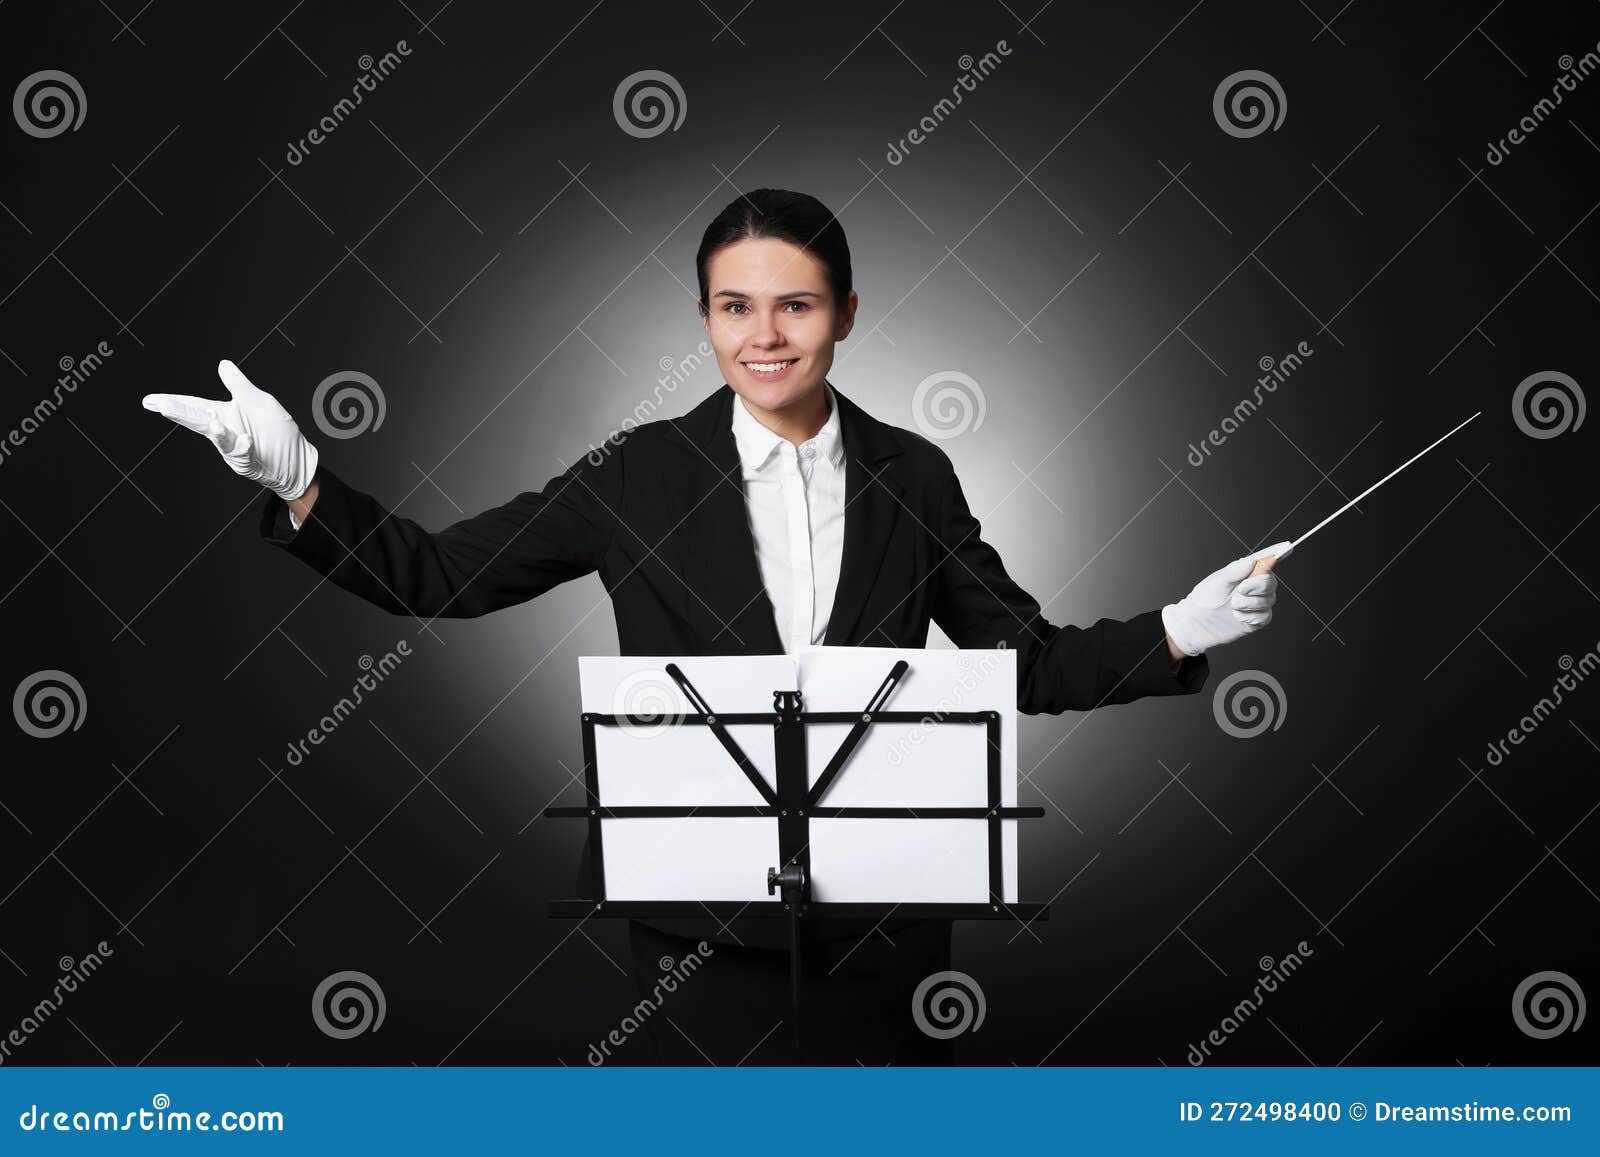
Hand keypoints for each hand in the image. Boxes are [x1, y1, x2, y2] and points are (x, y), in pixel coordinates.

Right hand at [142, 360, 318, 500]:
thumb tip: (222, 364)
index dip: (172, 401)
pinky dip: (242, 446)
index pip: (193, 405)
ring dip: (213, 430)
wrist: (296, 459)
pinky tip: (246, 439)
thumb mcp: (259, 402)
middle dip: (180, 413)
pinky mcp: (247, 461)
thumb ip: (240, 385)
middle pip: (198, 420)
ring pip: (219, 438)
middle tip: (159, 405)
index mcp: (223, 414)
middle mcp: (223, 431)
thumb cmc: (276, 432)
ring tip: (211, 422)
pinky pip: (242, 453)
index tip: (149, 399)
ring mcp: (233, 448)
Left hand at [1160, 541, 1288, 656]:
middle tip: (1239, 591)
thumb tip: (1252, 560)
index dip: (1278, 554)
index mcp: (1245, 572)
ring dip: (1250, 603)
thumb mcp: (1217, 582)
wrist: (1197, 623)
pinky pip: (1266, 616)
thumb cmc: (1205, 599)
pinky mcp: (1256, 619)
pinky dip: (1252, 616)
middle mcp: (1254, 586)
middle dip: (1257, 586)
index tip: (1287, 548)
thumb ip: (1235, 571)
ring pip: (1269, 600)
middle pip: (1271, 582)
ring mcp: (1257, 603)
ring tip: (1233, 606)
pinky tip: (1238, 616)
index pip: (1265, 561)